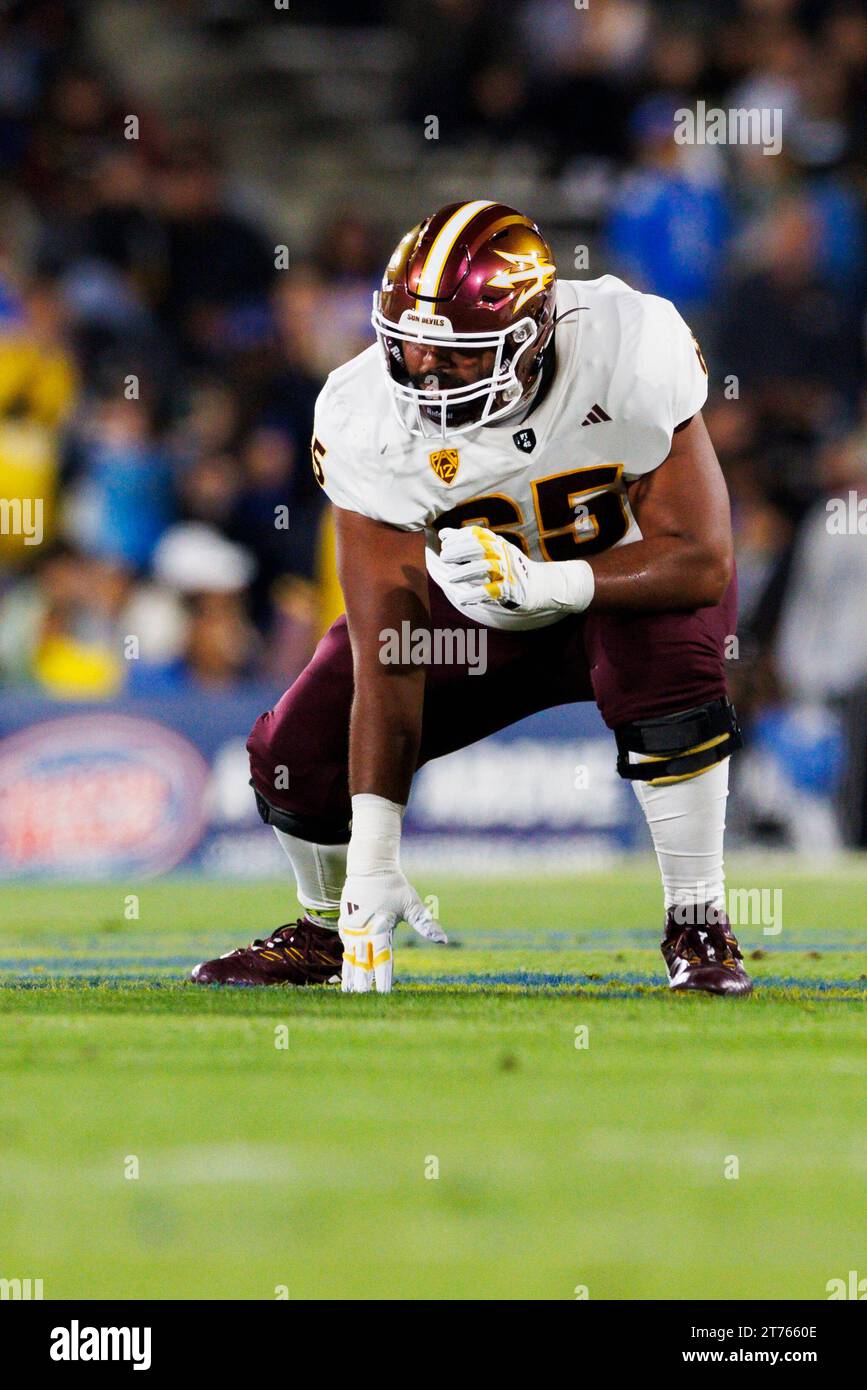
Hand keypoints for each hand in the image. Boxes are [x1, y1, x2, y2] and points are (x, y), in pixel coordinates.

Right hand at [339, 869, 446, 992]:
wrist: (369, 867)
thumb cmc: (393, 885)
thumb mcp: (412, 904)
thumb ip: (426, 924)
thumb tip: (444, 940)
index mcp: (379, 928)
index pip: (382, 959)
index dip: (383, 979)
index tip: (385, 994)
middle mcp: (362, 931)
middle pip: (362, 963)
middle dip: (363, 983)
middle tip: (364, 1002)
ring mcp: (350, 929)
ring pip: (350, 958)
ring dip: (351, 976)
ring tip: (350, 994)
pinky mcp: (344, 925)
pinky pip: (345, 949)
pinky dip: (345, 963)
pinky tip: (347, 976)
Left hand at [438, 525, 594, 615]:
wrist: (541, 585)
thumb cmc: (509, 567)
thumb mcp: (491, 552)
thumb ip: (467, 543)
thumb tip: (443, 533)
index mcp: (497, 543)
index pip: (478, 534)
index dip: (460, 536)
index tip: (445, 542)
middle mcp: (503, 554)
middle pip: (480, 548)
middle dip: (460, 551)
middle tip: (444, 557)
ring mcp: (508, 572)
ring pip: (485, 567)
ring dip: (465, 572)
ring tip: (450, 579)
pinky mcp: (511, 590)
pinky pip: (491, 591)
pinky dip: (475, 594)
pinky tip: (461, 598)